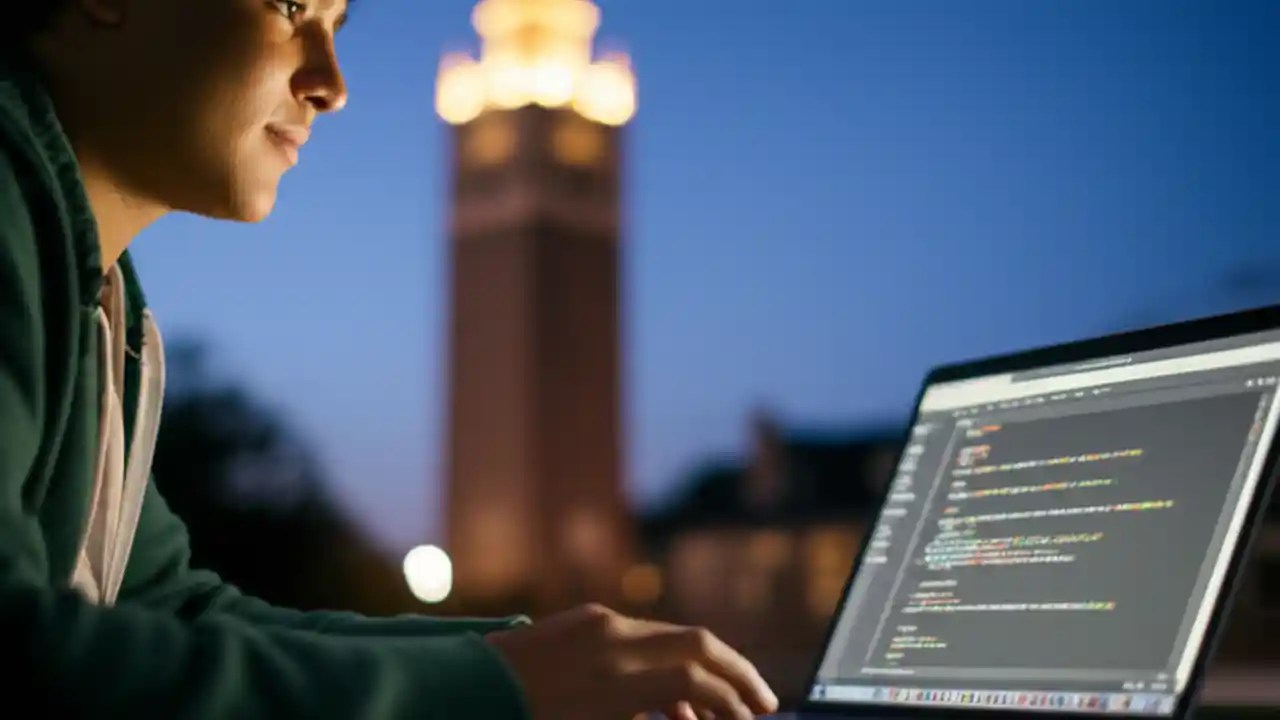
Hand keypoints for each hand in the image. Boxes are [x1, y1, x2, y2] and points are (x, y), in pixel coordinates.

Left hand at [485, 603, 778, 719]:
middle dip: (737, 674)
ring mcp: (596, 623)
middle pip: (697, 643)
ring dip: (704, 671)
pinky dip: (666, 666)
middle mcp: (610, 640)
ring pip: (673, 638)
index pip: (697, 677)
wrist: (453, 692)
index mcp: (611, 680)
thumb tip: (688, 719)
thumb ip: (645, 719)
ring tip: (718, 715)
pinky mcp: (582, 619)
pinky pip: (642, 638)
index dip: (733, 702)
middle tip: (765, 705)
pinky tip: (671, 706)